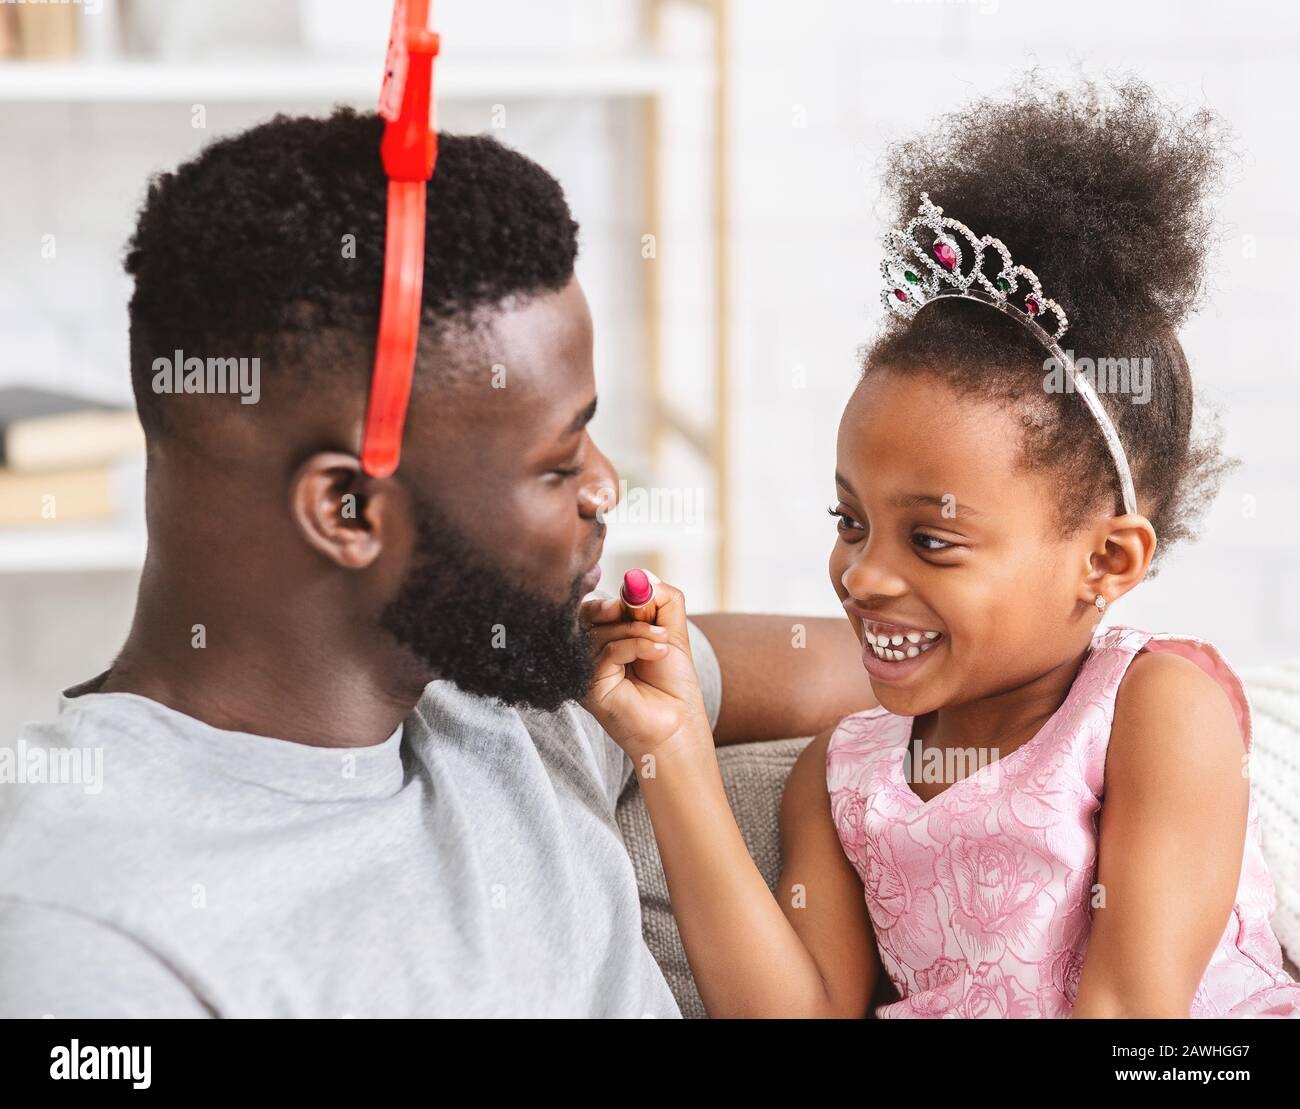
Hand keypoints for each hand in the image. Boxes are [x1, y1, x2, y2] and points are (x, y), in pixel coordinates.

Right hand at [580, 575, 711, 762]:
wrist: (678, 723)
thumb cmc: (672, 683)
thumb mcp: (671, 631)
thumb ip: (661, 600)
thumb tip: (641, 576)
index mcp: (604, 641)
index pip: (595, 607)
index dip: (616, 597)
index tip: (642, 597)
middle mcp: (588, 655)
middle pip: (588, 614)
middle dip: (621, 607)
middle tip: (647, 612)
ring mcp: (585, 671)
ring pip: (601, 631)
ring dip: (638, 629)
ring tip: (663, 643)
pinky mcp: (589, 686)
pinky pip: (608, 650)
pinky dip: (637, 644)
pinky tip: (658, 651)